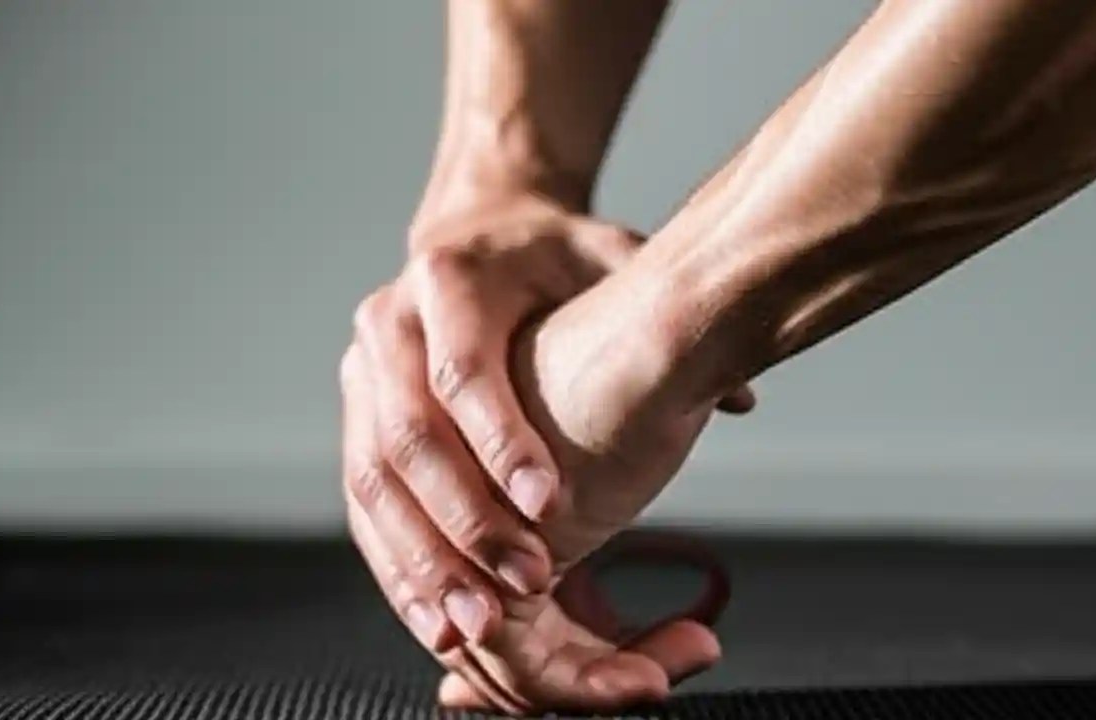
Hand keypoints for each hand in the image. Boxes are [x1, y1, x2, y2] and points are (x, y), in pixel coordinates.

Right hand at [341, 194, 745, 652]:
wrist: (482, 239)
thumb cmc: (556, 259)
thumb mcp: (614, 260)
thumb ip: (668, 319)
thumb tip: (740, 402)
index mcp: (449, 278)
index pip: (463, 368)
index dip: (501, 440)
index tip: (551, 505)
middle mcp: (388, 323)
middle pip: (408, 436)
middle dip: (463, 521)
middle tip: (517, 586)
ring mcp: (361, 375)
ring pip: (373, 481)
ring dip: (421, 561)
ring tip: (471, 625)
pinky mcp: (355, 420)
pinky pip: (365, 505)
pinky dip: (398, 565)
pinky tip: (435, 616)